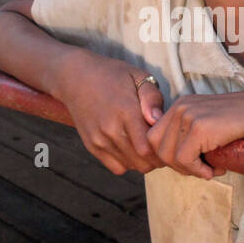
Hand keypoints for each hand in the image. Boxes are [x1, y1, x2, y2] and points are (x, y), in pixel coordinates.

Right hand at [53, 52, 165, 175]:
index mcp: (126, 111)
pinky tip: (131, 149)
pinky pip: (116, 168)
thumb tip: (157, 120)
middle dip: (156, 159)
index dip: (162, 151)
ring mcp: (99, 139)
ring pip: (130, 167)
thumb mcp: (137, 76)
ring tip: (147, 147)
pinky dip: (127, 163)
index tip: (168, 143)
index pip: (148, 150)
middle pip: (141, 163)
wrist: (75, 77)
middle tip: (161, 147)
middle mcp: (110, 129)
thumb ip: (152, 97)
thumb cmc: (112, 75)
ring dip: (142, 162)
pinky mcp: (91, 145)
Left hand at [145, 90, 243, 178]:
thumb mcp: (209, 128)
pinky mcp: (199, 127)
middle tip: (202, 169)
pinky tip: (217, 168)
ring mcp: (188, 114)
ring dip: (190, 170)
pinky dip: (199, 171)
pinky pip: (184, 160)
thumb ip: (187, 138)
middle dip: (177, 166)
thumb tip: (166, 161)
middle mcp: (181, 106)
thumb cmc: (241, 128)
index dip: (169, 158)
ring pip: (168, 156)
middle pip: (155, 147)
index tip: (192, 165)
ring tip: (212, 168)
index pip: (153, 138)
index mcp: (181, 105)